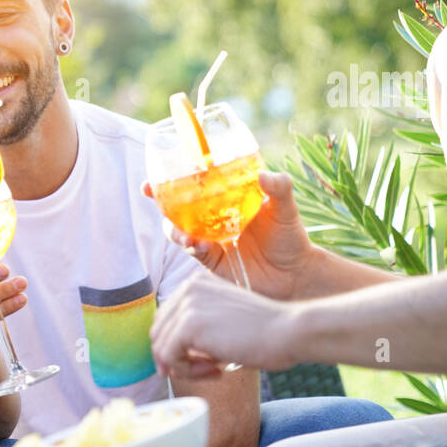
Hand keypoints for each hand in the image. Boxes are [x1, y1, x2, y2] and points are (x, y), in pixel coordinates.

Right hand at [144, 171, 313, 300]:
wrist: (294, 275)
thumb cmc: (290, 237)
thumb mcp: (286, 209)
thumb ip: (279, 189)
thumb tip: (264, 174)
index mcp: (226, 200)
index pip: (196, 185)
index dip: (173, 178)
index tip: (157, 170)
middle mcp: (213, 218)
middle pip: (178, 207)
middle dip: (160, 201)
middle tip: (152, 194)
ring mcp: (209, 239)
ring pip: (179, 230)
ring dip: (174, 228)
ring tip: (182, 231)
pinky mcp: (210, 261)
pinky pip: (194, 251)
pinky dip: (192, 246)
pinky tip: (197, 244)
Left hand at [151, 273, 300, 378]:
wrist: (288, 331)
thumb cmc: (264, 333)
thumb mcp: (222, 323)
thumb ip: (195, 331)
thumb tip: (163, 362)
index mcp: (195, 283)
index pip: (166, 320)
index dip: (177, 346)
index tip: (201, 361)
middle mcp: (187, 288)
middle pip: (158, 333)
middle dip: (176, 358)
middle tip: (205, 370)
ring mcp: (186, 304)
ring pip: (161, 347)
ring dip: (184, 367)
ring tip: (213, 370)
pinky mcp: (188, 324)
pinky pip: (168, 357)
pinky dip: (187, 371)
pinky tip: (215, 370)